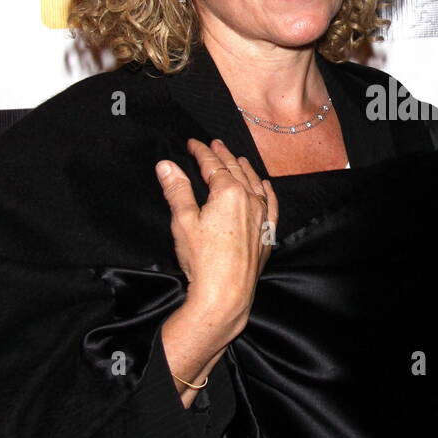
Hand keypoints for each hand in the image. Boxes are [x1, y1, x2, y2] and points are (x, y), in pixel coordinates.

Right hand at [155, 139, 277, 398]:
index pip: (212, 164)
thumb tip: (166, 165)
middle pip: (235, 170)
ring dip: (245, 168)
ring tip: (238, 158)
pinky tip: (265, 186)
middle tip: (214, 144)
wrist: (225, 293)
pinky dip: (267, 191)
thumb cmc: (202, 259)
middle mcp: (250, 199)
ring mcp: (262, 217)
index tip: (192, 143)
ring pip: (255, 183)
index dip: (201, 152)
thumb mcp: (183, 221)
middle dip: (223, 155)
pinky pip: (271, 205)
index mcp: (228, 192)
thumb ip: (177, 190)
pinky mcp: (267, 233)